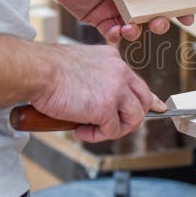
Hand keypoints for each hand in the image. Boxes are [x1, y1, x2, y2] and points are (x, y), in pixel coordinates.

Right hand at [29, 44, 165, 142]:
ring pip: (134, 118)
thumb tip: (98, 100)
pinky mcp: (107, 107)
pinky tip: (80, 130)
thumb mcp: (82, 66)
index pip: (139, 83)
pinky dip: (96, 136)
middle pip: (144, 102)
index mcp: (113, 60)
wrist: (37, 70)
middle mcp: (120, 72)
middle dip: (130, 120)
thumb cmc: (48, 70)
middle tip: (109, 128)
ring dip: (114, 130)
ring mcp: (116, 89)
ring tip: (92, 130)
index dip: (150, 99)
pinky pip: (112, 130)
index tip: (158, 108)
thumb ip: (97, 79)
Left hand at [35, 0, 193, 42]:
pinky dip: (118, 36)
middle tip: (160, 23)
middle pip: (153, 15)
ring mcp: (115, 8)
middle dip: (160, 23)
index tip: (188, 16)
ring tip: (133, 28)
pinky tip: (118, 32)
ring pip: (135, 27)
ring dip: (138, 31)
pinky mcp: (98, 18)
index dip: (179, 7)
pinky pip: (113, 33)